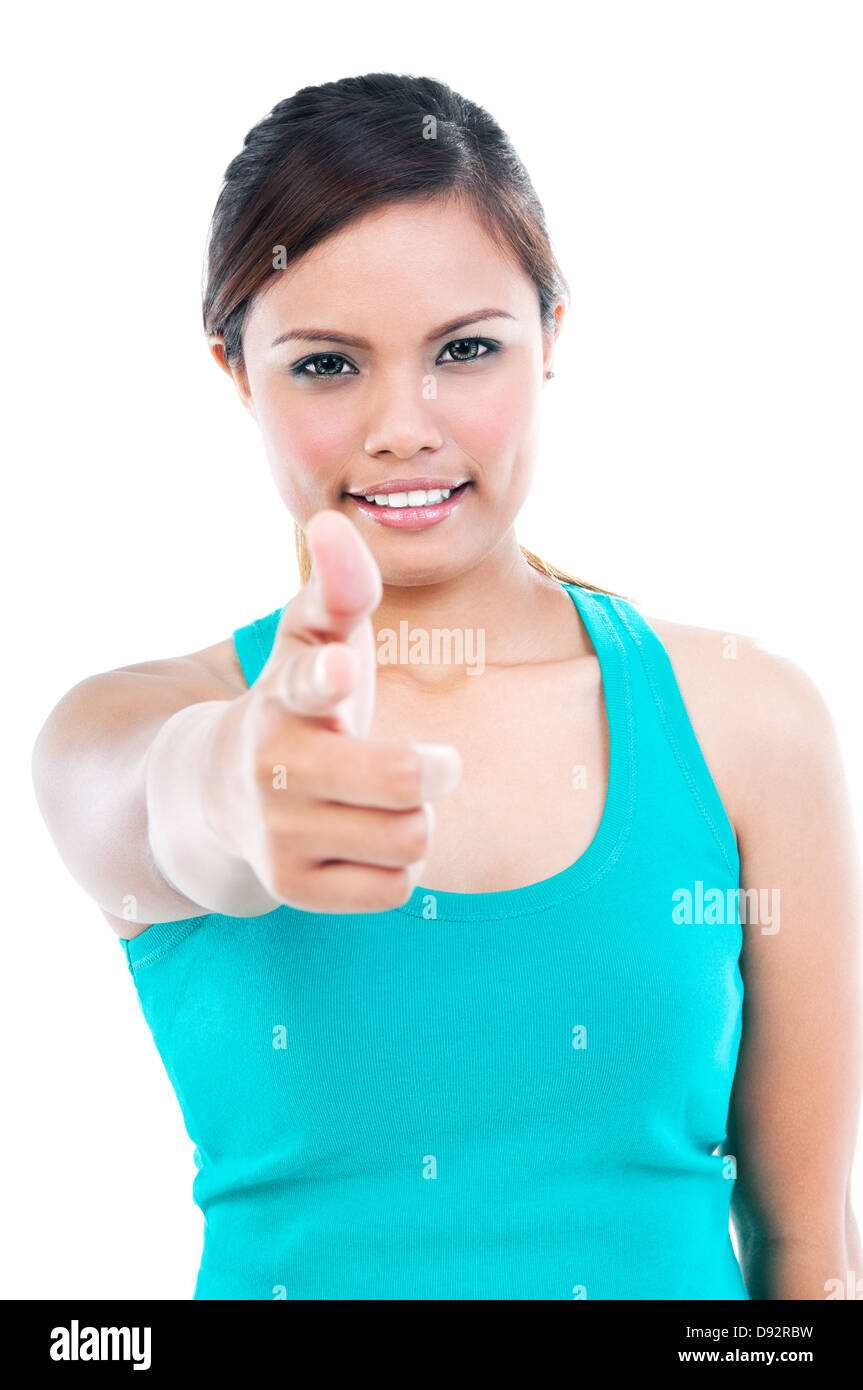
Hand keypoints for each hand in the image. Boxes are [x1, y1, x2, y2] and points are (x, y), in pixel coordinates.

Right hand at [203, 509, 461, 912]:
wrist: (220, 795)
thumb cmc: (300, 702)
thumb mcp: (315, 641)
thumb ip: (340, 586)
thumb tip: (336, 520)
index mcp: (285, 695)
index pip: (306, 682)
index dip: (327, 678)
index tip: (341, 670)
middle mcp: (273, 765)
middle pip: (405, 781)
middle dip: (436, 769)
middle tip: (433, 762)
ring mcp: (278, 832)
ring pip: (409, 838)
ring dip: (413, 818)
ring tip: (381, 801)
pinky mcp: (291, 887)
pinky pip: (393, 889)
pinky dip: (394, 866)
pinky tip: (362, 841)